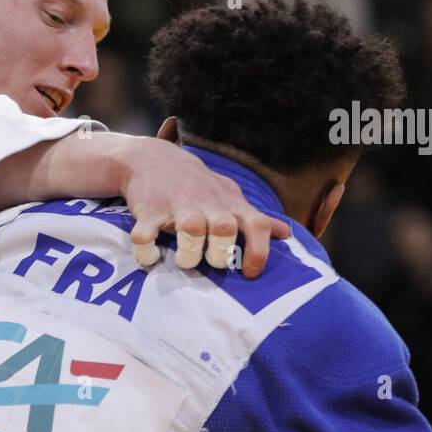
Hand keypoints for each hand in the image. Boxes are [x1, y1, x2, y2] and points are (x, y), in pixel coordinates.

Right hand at [117, 134, 289, 277]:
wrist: (152, 159)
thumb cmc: (196, 185)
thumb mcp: (229, 195)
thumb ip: (255, 217)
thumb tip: (286, 233)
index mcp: (230, 203)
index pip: (256, 224)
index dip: (259, 251)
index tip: (250, 273)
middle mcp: (206, 202)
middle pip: (225, 228)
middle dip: (221, 253)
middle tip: (212, 263)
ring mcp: (177, 205)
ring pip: (190, 231)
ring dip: (188, 254)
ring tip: (184, 260)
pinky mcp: (148, 210)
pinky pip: (145, 235)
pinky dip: (146, 251)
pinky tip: (150, 255)